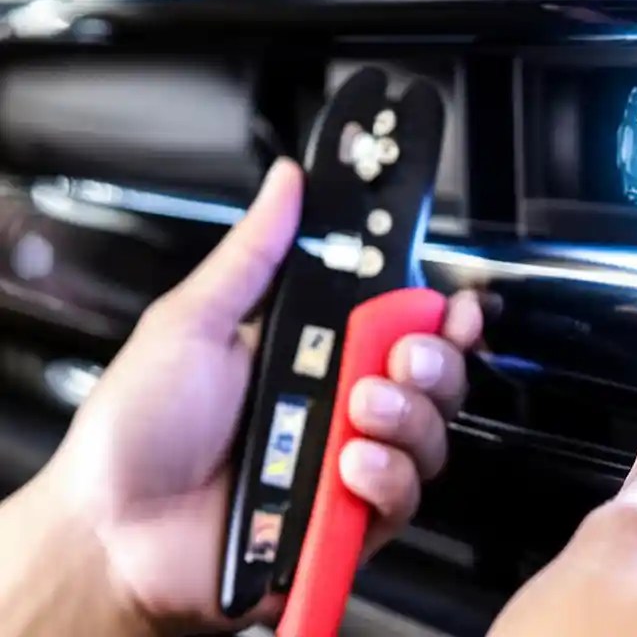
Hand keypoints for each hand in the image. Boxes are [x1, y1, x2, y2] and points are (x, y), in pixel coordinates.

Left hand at [26, 159, 482, 632]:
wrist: (109, 528)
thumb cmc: (134, 432)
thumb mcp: (192, 322)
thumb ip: (253, 253)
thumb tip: (286, 183)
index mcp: (315, 355)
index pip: (403, 326)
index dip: (439, 314)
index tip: (451, 305)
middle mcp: (340, 410)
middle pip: (435, 379)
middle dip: (435, 360)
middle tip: (401, 357)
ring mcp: (347, 466)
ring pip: (430, 437)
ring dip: (406, 416)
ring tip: (357, 411)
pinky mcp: (346, 524)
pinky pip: (402, 498)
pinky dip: (385, 478)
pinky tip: (348, 465)